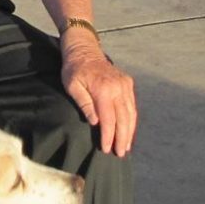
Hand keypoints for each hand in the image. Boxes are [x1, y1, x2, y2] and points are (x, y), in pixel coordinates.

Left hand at [61, 32, 135, 156]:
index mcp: (104, 89)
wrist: (84, 50)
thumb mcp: (72, 86)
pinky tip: (129, 130)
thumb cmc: (74, 69)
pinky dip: (131, 119)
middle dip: (122, 138)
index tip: (106, 149)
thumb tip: (95, 122)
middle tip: (120, 153)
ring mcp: (125, 85)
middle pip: (123, 118)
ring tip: (126, 146)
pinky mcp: (128, 83)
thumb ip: (85, 104)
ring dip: (129, 131)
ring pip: (131, 113)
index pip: (109, 119)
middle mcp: (118, 87)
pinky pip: (132, 105)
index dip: (109, 136)